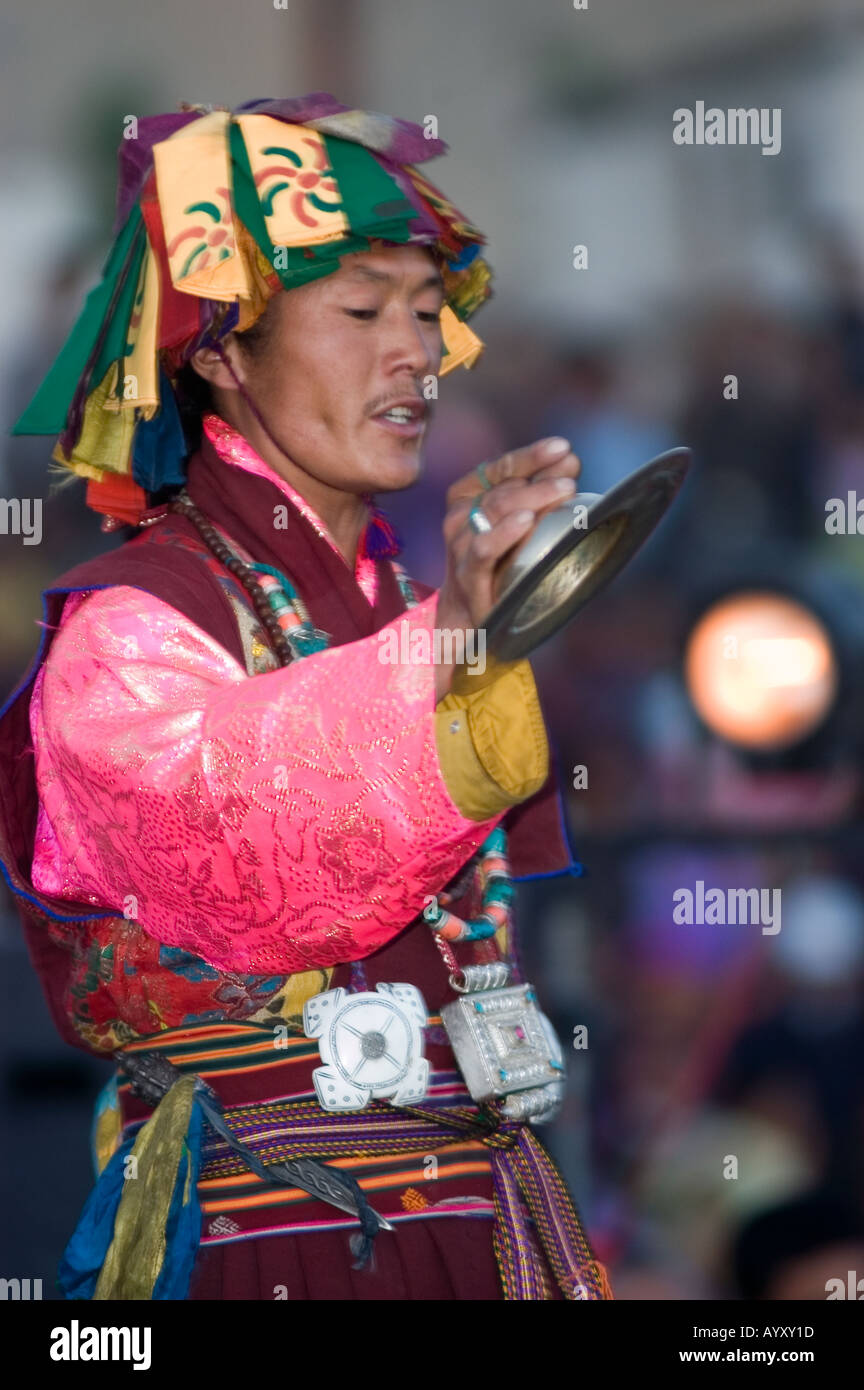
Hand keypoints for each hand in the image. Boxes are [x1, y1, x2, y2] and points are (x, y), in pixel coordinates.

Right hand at [434, 437, 580, 699]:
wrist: (471, 619)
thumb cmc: (500, 565)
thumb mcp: (517, 524)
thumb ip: (538, 492)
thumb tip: (569, 460)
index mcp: (467, 495)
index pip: (500, 467)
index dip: (532, 456)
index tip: (564, 447)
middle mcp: (458, 517)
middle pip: (503, 491)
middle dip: (541, 481)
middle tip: (572, 479)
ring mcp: (459, 546)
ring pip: (495, 512)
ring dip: (532, 498)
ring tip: (564, 490)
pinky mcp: (467, 576)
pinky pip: (483, 549)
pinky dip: (505, 533)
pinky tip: (527, 521)